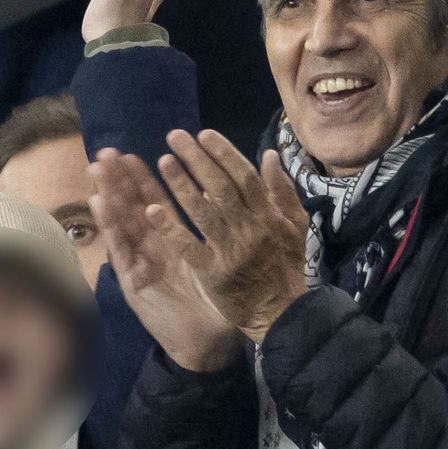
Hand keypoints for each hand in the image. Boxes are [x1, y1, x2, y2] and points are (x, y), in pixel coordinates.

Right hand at [89, 148, 239, 370]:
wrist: (210, 343)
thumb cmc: (216, 304)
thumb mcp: (213, 259)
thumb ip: (210, 229)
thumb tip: (212, 193)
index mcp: (169, 243)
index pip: (153, 203)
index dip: (143, 179)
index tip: (131, 154)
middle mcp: (150, 251)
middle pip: (131, 209)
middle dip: (118, 180)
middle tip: (105, 152)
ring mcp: (139, 266)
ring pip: (121, 225)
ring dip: (107, 196)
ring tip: (95, 169)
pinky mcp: (134, 283)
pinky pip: (121, 250)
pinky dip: (110, 226)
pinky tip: (98, 203)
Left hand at [152, 130, 309, 343]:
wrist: (282, 313)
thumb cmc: (286, 267)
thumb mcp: (295, 227)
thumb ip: (283, 191)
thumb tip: (269, 156)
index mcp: (269, 216)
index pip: (244, 177)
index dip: (223, 153)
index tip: (203, 134)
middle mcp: (250, 230)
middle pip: (220, 189)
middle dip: (197, 160)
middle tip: (174, 137)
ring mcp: (230, 252)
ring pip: (203, 213)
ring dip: (181, 186)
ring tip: (163, 162)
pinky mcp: (213, 275)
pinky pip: (189, 248)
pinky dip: (171, 229)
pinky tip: (152, 210)